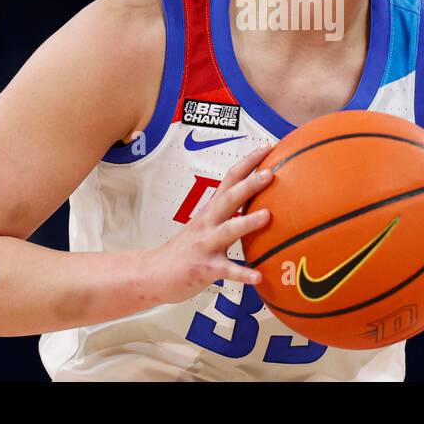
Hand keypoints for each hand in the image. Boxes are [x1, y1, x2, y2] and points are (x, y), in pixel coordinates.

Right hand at [145, 142, 275, 304]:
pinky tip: (258, 277)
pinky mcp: (204, 268)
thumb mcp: (207, 225)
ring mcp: (205, 244)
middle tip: (271, 173)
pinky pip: (226, 270)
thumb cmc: (188, 248)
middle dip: (249, 184)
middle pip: (229, 198)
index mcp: (211, 210)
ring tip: (268, 216)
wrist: (153, 272)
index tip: (268, 147)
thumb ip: (230, 213)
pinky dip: (242, 273)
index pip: (230, 179)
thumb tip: (262, 204)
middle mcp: (208, 223)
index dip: (249, 162)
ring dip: (247, 222)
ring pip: (228, 230)